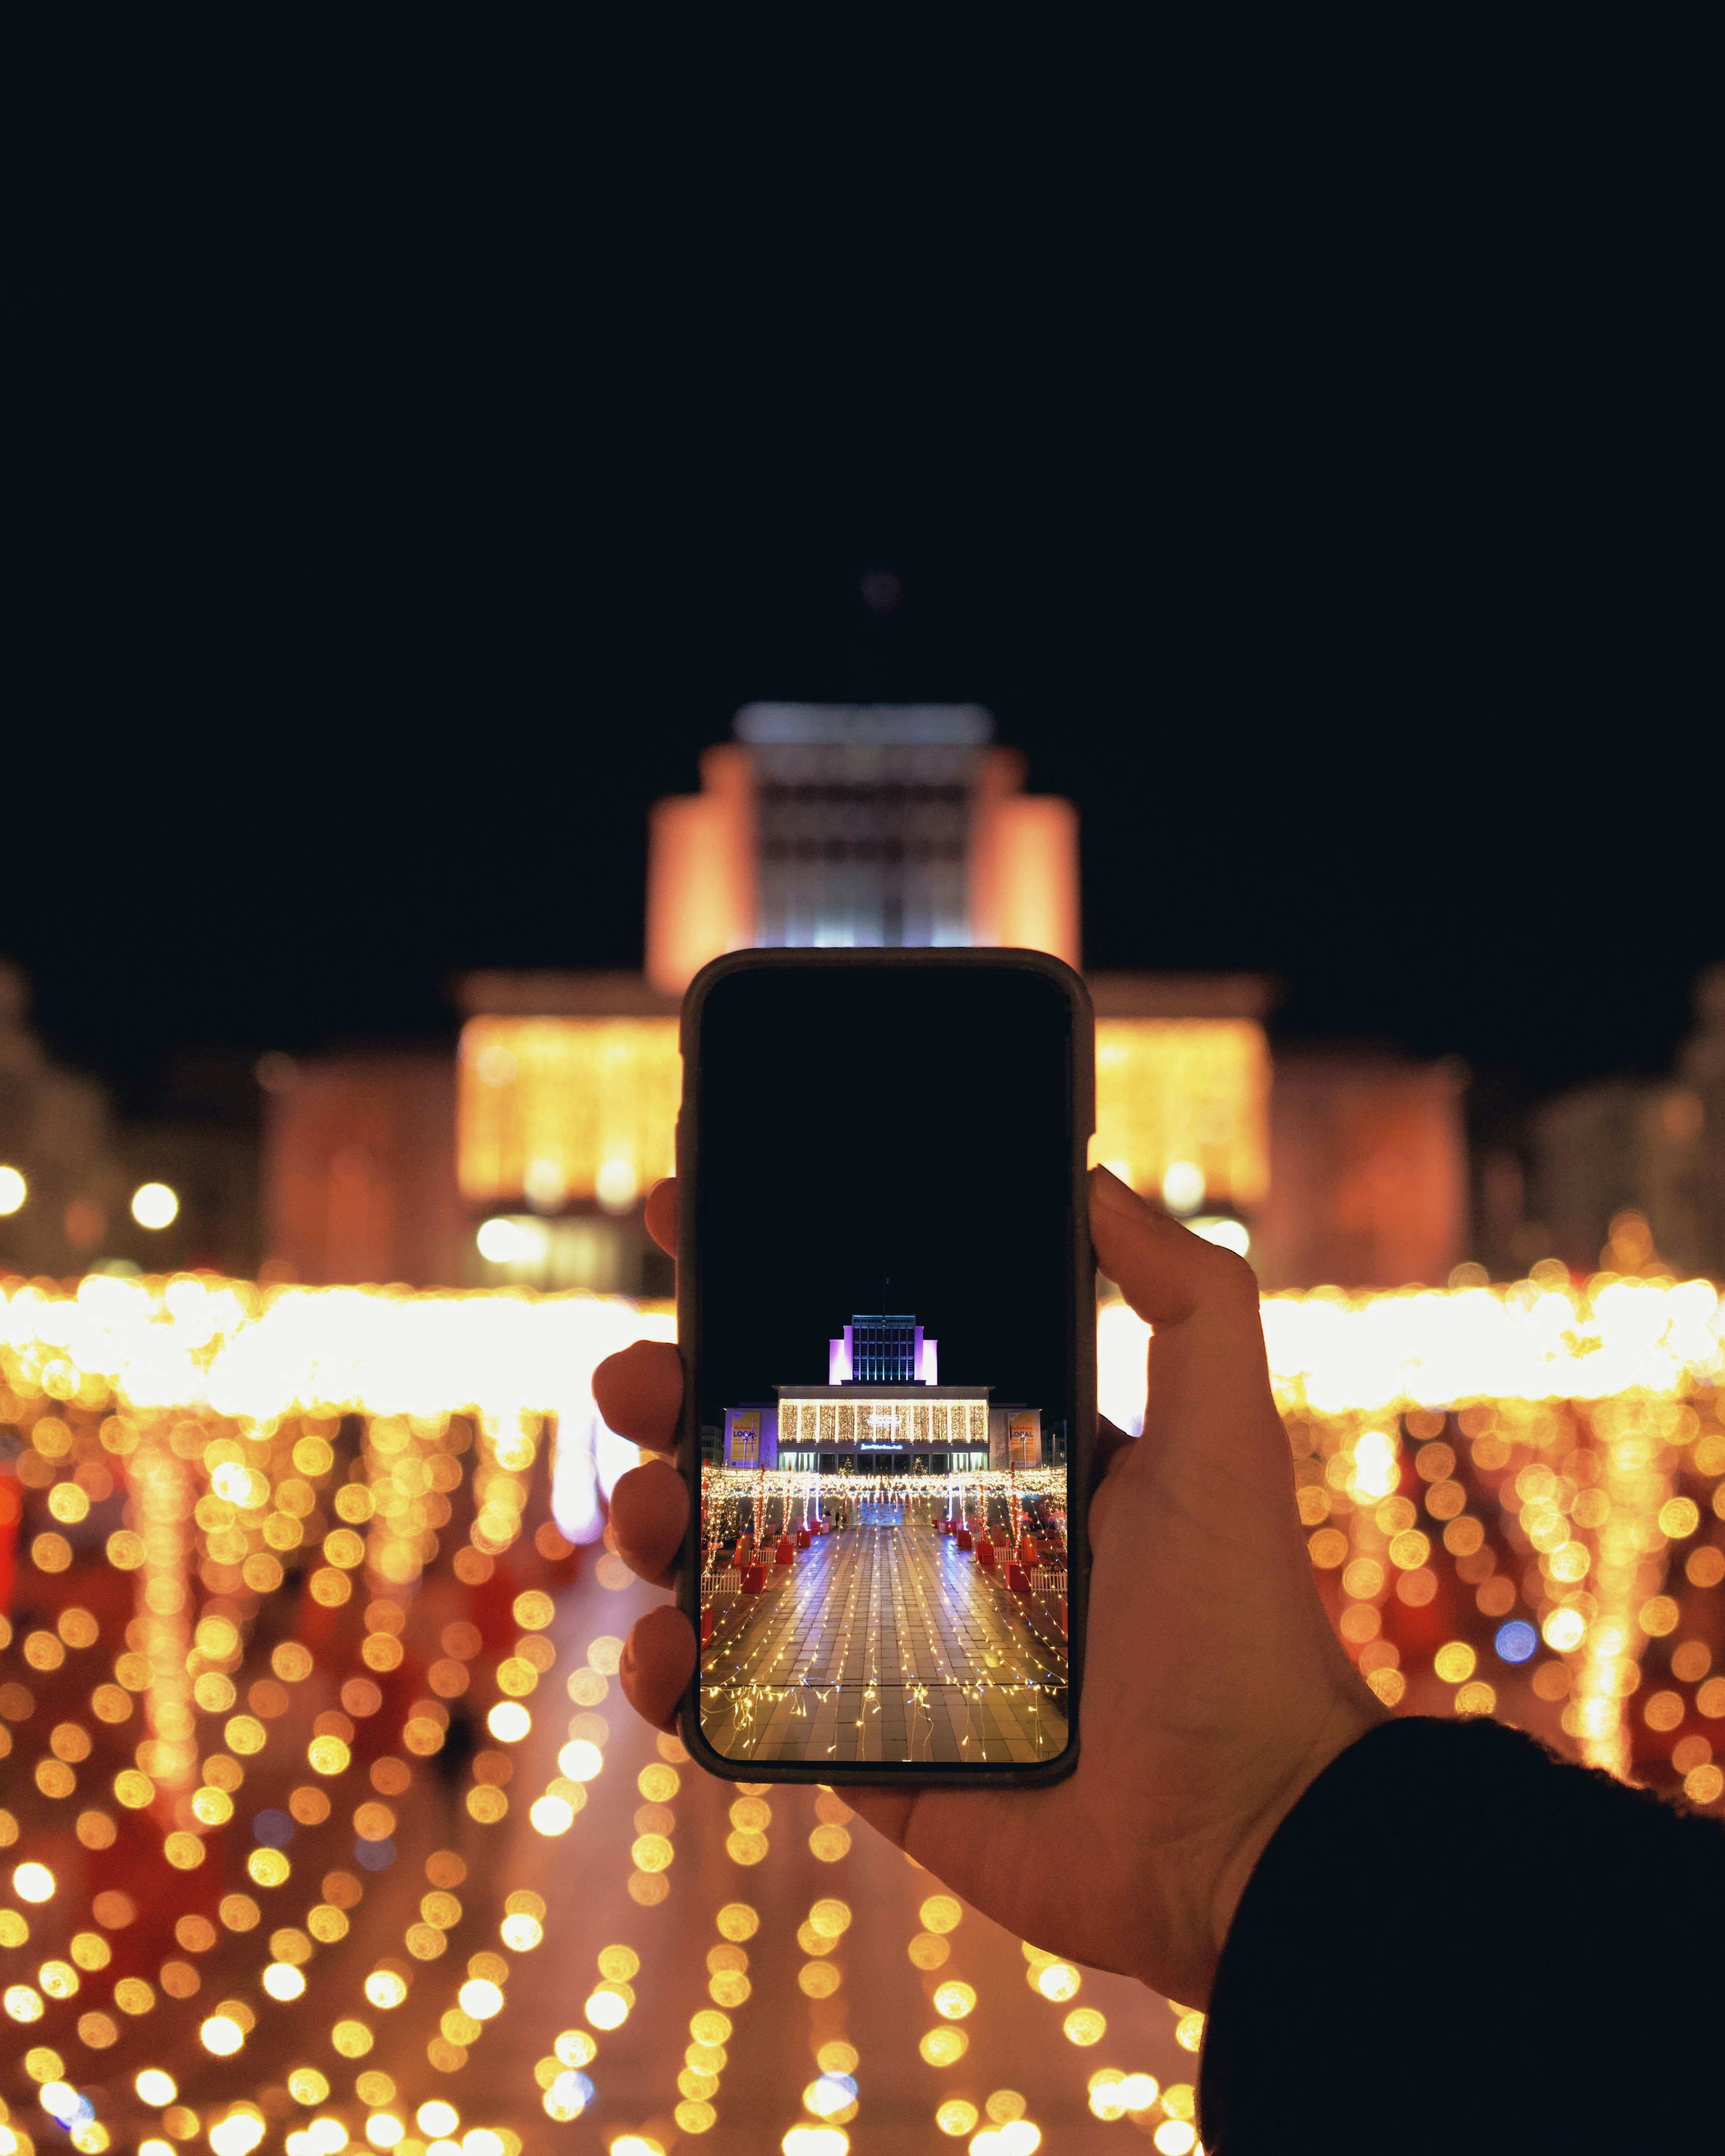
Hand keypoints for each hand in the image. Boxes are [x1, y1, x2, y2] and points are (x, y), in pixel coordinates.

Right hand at [594, 1167, 1382, 2004]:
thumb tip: (1096, 1180)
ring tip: (650, 1513)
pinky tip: (663, 1648)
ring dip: (655, 1519)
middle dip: (674, 1396)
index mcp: (988, 1450)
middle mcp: (918, 1529)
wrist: (1244, 1838)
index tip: (692, 1227)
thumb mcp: (1225, 1436)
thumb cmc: (1240, 1630)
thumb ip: (1188, 1296)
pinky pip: (727, 1694)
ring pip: (722, 1558)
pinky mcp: (849, 1741)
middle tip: (637, 1378)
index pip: (850, 1354)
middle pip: (757, 1444)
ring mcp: (873, 1637)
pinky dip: (669, 1669)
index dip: (763, 1292)